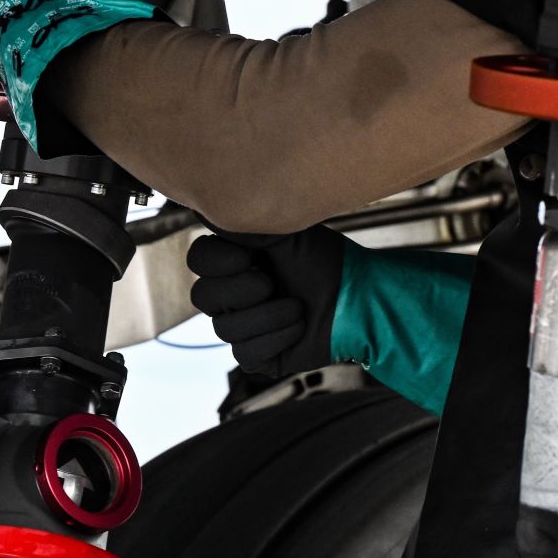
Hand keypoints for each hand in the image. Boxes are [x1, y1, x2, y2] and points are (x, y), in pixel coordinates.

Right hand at [186, 226, 346, 377]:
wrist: (359, 298)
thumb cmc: (325, 263)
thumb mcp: (281, 233)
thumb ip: (239, 222)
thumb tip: (206, 200)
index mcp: (233, 261)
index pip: (197, 260)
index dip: (218, 261)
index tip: (251, 255)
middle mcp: (233, 295)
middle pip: (202, 296)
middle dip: (243, 290)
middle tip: (273, 282)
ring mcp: (243, 326)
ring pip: (225, 328)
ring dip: (269, 315)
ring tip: (298, 305)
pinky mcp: (259, 357)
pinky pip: (246, 353)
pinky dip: (278, 336)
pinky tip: (299, 325)